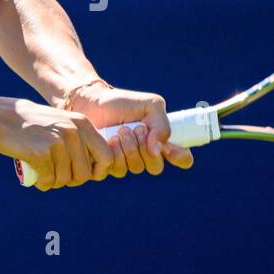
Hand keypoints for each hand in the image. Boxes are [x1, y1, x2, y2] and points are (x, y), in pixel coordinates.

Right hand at [0, 98, 114, 190]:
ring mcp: (57, 142)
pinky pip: (49, 180)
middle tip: (58, 176)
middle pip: (84, 174)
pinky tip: (38, 177)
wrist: (2, 118)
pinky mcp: (41, 153)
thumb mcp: (63, 123)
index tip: (82, 173)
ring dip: (55, 183)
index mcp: (83, 124)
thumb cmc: (33, 125)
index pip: (106, 157)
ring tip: (46, 175)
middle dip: (71, 180)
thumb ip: (81, 139)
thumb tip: (99, 168)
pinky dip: (43, 184)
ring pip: (65, 179)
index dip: (98, 171)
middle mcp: (73, 132)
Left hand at [66, 82, 195, 177]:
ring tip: (119, 131)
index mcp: (159, 140)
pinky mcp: (108, 166)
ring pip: (137, 168)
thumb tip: (158, 149)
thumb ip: (162, 124)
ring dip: (129, 148)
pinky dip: (114, 154)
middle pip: (156, 167)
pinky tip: (109, 140)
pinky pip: (117, 171)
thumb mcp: (150, 105)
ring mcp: (127, 162)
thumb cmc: (122, 103)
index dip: (180, 157)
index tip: (169, 147)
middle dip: (145, 147)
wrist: (92, 102)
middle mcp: (145, 154)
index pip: (181, 158)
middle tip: (135, 129)